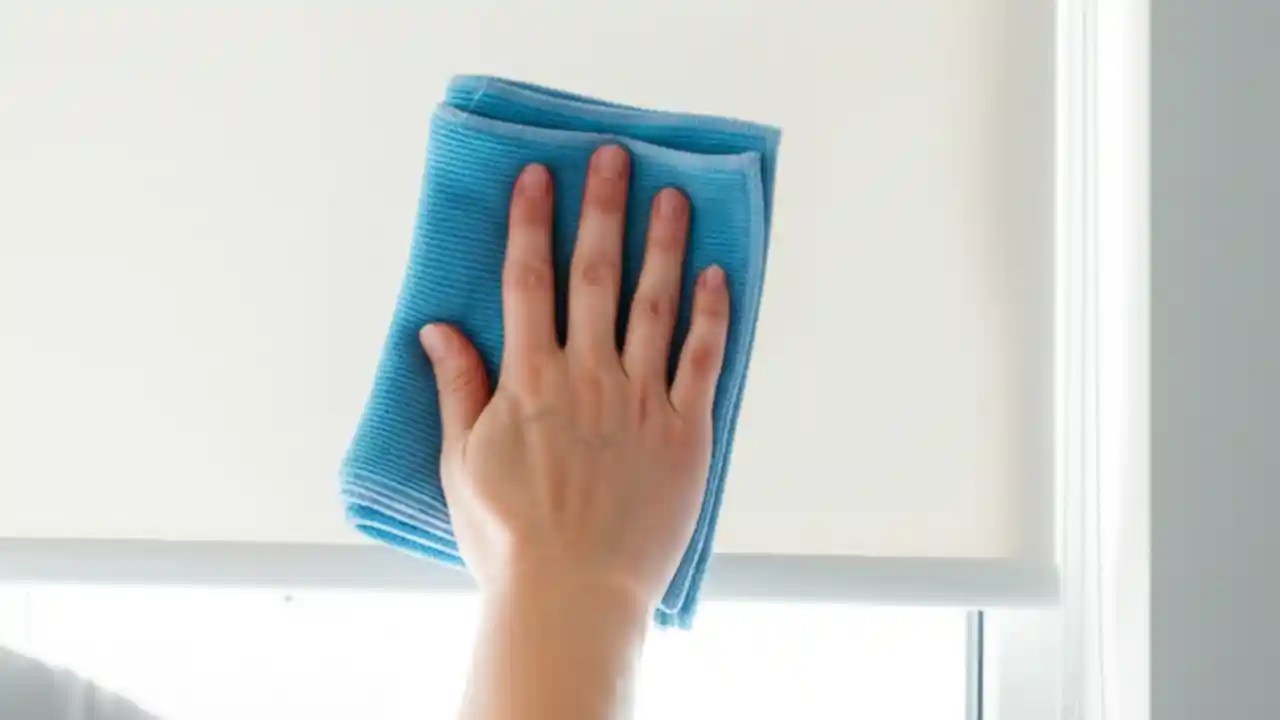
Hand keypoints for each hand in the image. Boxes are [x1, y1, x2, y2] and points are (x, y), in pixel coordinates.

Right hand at [419, 144, 729, 615]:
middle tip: (613, 161)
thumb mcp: (461, 462)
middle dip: (602, 211)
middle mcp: (587, 377)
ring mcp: (641, 402)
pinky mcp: (685, 432)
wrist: (571, 596)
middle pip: (595, 276)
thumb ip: (457, 388)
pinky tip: (715, 274)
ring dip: (663, 245)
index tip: (537, 177)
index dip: (531, 224)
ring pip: (655, 304)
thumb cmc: (509, 538)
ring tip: (672, 197)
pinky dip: (710, 315)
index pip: (528, 282)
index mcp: (530, 381)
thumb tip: (437, 328)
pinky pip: (700, 361)